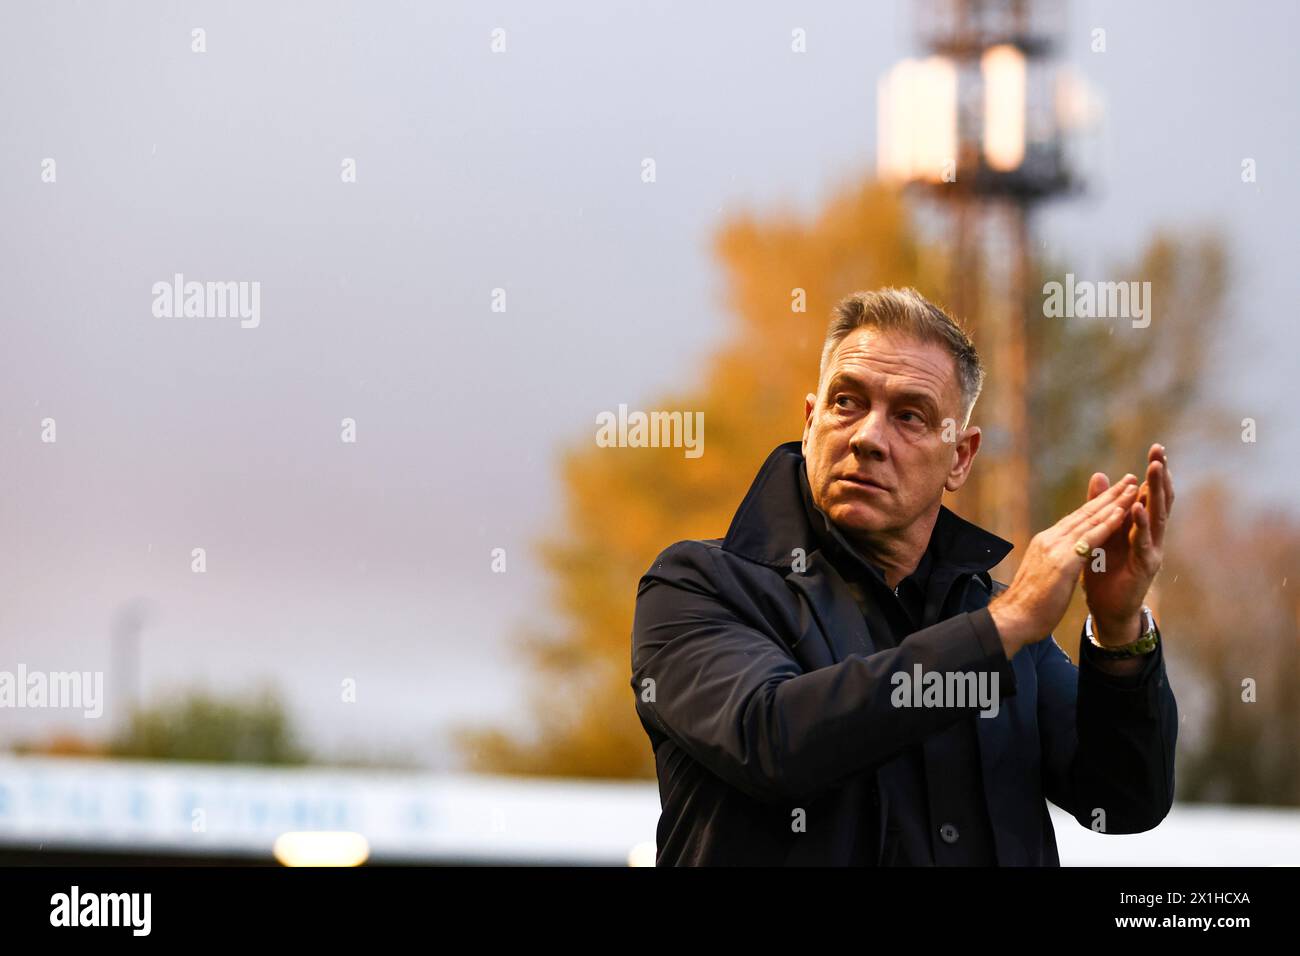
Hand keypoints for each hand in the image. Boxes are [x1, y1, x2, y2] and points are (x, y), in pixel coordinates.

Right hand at [988, 474, 1139, 657]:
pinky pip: (1090, 539)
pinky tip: (1121, 512)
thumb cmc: (1028, 605)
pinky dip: (1107, 523)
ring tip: (1133, 487)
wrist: (1013, 619)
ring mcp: (1055, 548)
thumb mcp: (1044, 575)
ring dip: (1114, 502)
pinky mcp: (1063, 562)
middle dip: (1109, 495)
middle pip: (1084, 513)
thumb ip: (1054, 561)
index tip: (1114, 492)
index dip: (1096, 504)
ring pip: (1090, 520)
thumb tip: (1062, 559)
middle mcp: (1050, 539)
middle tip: (1130, 479)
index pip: (1075, 520)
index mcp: (1045, 542)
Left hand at [1082, 443, 1173, 644]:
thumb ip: (1102, 505)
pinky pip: (1143, 542)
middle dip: (1159, 476)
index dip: (1154, 473)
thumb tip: (1100, 474)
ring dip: (1154, 493)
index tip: (1156, 448)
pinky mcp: (1145, 566)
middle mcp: (1151, 535)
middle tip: (1159, 451)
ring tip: (1154, 470)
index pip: (1149, 494)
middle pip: (1158, 500)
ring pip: (1156, 516)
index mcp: (1139, 526)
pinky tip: (1138, 508)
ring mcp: (1151, 550)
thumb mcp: (1102, 531)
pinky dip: (1141, 524)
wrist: (1107, 607)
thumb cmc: (1105, 568)